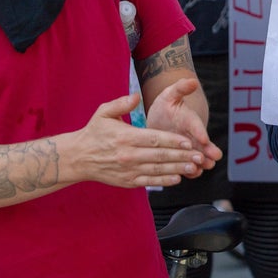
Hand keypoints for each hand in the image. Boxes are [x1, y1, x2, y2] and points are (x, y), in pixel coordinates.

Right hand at [69, 92, 207, 187]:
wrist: (77, 158)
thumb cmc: (94, 132)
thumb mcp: (103, 113)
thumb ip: (121, 103)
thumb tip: (137, 96)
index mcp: (126, 137)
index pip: (154, 139)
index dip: (173, 141)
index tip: (188, 142)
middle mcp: (128, 155)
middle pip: (160, 156)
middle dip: (181, 156)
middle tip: (200, 156)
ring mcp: (128, 170)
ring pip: (157, 170)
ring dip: (177, 169)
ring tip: (194, 167)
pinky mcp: (127, 181)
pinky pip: (149, 181)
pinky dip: (164, 180)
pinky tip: (178, 178)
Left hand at [145, 78, 221, 175]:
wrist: (163, 118)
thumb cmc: (167, 105)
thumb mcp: (170, 94)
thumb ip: (180, 88)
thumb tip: (192, 80)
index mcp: (190, 119)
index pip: (196, 125)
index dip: (200, 132)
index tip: (204, 139)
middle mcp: (193, 135)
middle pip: (202, 144)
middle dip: (207, 151)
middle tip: (212, 158)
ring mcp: (189, 147)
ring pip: (197, 157)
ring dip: (200, 163)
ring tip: (201, 169)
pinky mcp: (182, 157)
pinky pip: (188, 166)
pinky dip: (190, 171)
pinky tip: (190, 174)